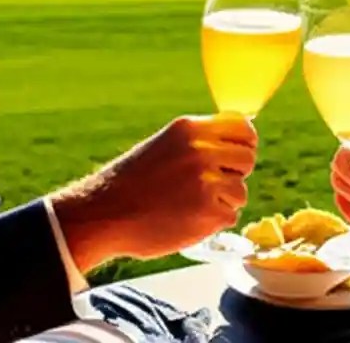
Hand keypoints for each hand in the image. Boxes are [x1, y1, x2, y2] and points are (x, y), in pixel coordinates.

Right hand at [51, 113, 257, 271]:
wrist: (102, 214)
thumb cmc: (130, 182)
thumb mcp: (163, 146)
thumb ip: (198, 143)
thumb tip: (236, 145)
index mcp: (189, 129)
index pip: (242, 126)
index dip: (244, 143)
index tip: (235, 155)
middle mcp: (201, 151)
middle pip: (247, 158)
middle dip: (235, 173)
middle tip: (212, 185)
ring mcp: (206, 182)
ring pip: (240, 191)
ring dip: (222, 201)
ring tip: (190, 205)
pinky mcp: (208, 213)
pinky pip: (230, 216)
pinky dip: (213, 223)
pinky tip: (187, 220)